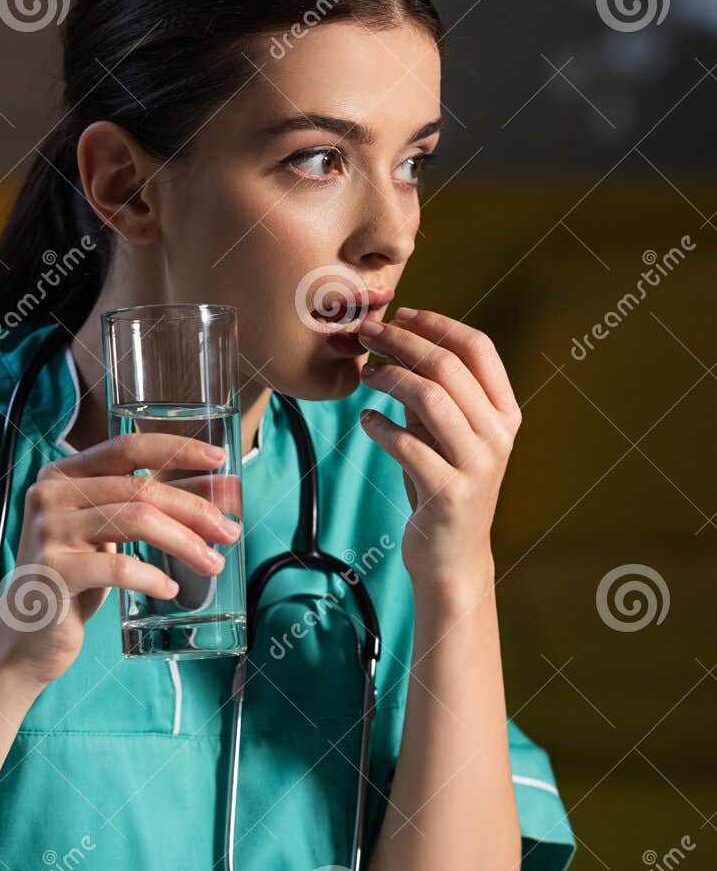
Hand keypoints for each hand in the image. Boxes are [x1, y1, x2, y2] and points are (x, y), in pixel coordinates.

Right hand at [0, 433, 241, 688]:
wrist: (28, 632)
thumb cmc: (77, 576)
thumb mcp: (110, 533)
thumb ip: (154, 507)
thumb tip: (224, 492)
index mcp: (63, 474)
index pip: (126, 448)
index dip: (176, 449)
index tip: (218, 459)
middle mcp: (50, 493)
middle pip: (139, 488)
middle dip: (194, 509)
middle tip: (229, 531)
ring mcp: (48, 531)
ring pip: (134, 521)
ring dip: (184, 542)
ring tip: (212, 563)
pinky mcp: (53, 571)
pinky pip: (118, 568)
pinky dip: (152, 577)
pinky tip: (170, 589)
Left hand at [355, 307, 521, 592]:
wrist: (452, 556)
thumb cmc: (442, 485)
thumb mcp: (443, 433)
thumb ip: (430, 391)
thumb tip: (395, 339)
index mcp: (504, 413)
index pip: (479, 348)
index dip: (438, 324)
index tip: (402, 314)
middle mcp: (498, 435)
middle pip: (449, 366)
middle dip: (403, 341)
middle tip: (368, 334)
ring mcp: (477, 465)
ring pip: (431, 398)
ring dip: (390, 377)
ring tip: (365, 373)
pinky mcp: (448, 493)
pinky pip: (407, 445)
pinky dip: (380, 427)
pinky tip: (365, 421)